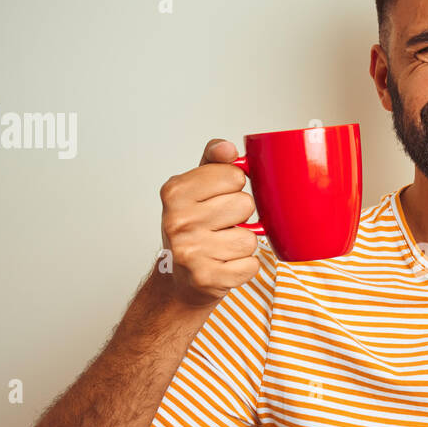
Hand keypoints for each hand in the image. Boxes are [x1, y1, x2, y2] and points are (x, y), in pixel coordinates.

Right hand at [158, 138, 260, 306]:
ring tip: (223, 246)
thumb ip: (214, 161)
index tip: (218, 198)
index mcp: (175, 192)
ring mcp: (190, 251)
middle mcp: (178, 221)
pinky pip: (252, 265)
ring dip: (243, 243)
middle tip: (221, 225)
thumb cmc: (193, 227)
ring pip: (251, 238)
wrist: (180, 278)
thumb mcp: (196, 188)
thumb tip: (228, 148)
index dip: (234, 187)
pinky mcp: (207, 278)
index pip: (235, 175)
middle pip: (246, 205)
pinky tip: (225, 264)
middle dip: (240, 216)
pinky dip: (245, 266)